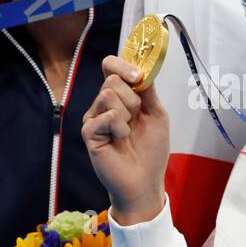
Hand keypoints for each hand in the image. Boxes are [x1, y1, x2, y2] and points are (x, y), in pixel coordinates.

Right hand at [81, 56, 169, 225]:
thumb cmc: (151, 151)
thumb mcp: (157, 115)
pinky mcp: (88, 132)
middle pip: (112, 79)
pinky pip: (107, 115)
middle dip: (133, 98)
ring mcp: (94, 117)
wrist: (144, 181)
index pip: (111, 66)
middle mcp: (103, 104)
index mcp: (120, 96)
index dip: (123, 65)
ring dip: (127, 113)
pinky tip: (119, 140)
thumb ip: (148, 92)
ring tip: (128, 132)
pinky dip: (120, 127)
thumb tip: (142, 68)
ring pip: (108, 94)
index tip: (139, 77)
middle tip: (136, 118)